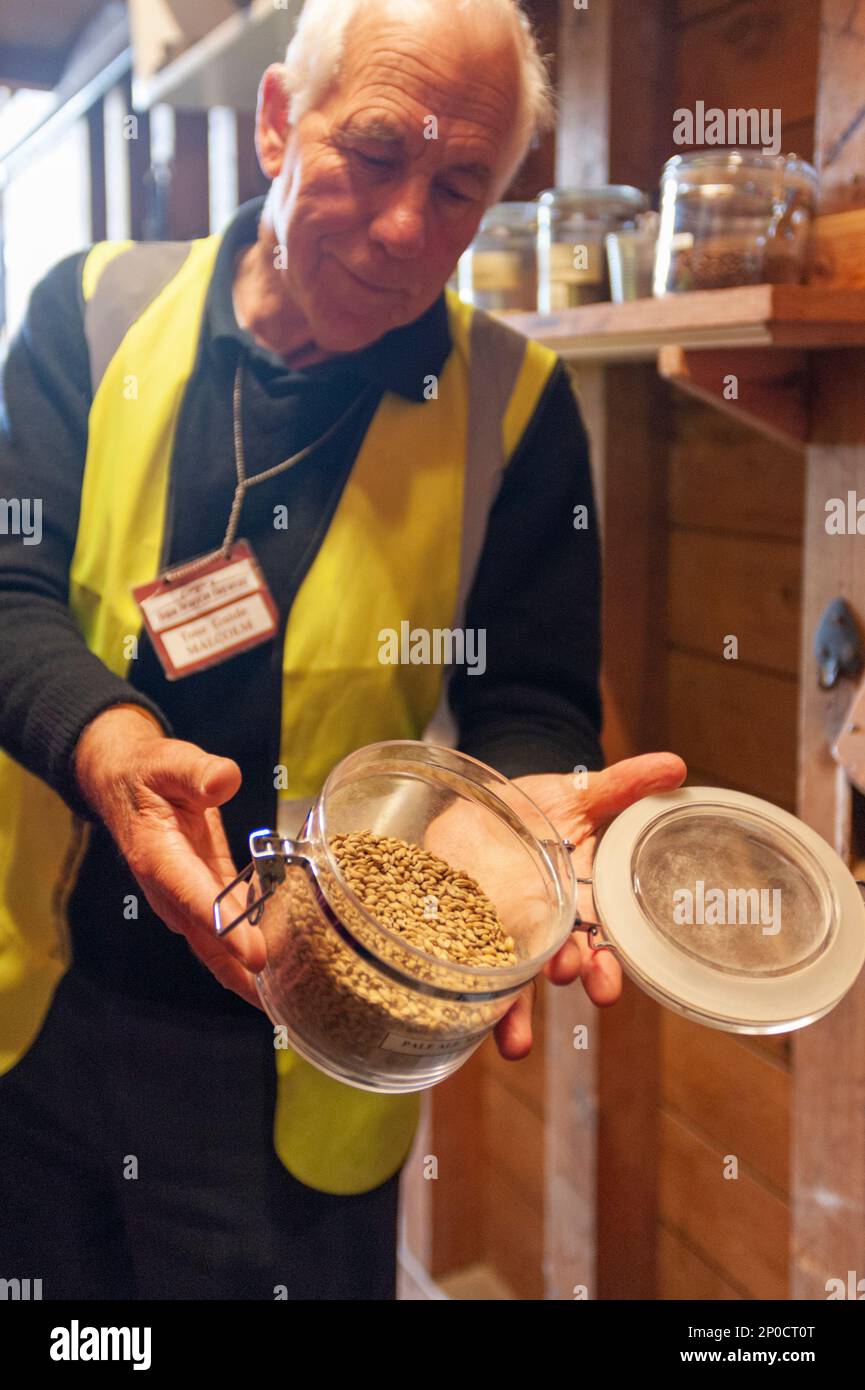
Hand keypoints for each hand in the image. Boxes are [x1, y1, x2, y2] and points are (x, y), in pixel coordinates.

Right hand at [74, 705, 265, 1007]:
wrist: (125, 785)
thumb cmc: (150, 773)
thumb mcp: (171, 761)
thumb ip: (197, 771)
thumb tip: (224, 780)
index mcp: (160, 859)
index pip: (196, 900)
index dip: (227, 930)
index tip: (258, 957)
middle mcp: (170, 891)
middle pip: (209, 944)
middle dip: (245, 976)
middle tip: (287, 1002)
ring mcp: (185, 900)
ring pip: (218, 949)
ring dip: (251, 976)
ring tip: (294, 999)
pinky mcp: (202, 898)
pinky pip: (227, 933)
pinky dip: (253, 954)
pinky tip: (286, 969)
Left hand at [425, 751, 686, 1060]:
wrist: (487, 801)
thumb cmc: (543, 803)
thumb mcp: (584, 791)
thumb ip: (625, 784)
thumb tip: (675, 765)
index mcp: (578, 901)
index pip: (598, 942)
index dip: (603, 966)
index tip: (604, 987)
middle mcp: (543, 924)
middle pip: (557, 965)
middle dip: (564, 978)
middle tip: (567, 979)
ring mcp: (501, 928)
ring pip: (509, 981)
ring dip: (513, 1015)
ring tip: (513, 1043)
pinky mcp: (457, 920)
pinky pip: (457, 958)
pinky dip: (455, 987)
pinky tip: (453, 1013)